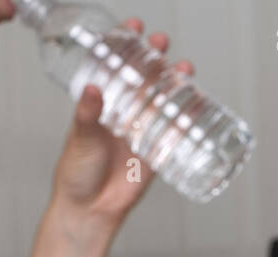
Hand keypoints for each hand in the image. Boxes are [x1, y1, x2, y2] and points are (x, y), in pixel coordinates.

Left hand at [50, 18, 193, 235]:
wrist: (91, 209)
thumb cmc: (77, 172)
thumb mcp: (80, 138)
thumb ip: (86, 114)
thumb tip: (91, 89)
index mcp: (103, 102)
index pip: (115, 65)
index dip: (125, 44)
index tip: (132, 26)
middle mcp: (124, 111)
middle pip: (144, 75)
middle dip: (155, 56)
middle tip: (160, 43)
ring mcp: (143, 128)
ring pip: (164, 97)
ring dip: (176, 80)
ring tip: (184, 68)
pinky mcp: (158, 149)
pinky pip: (177, 128)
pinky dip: (190, 113)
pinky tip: (199, 100)